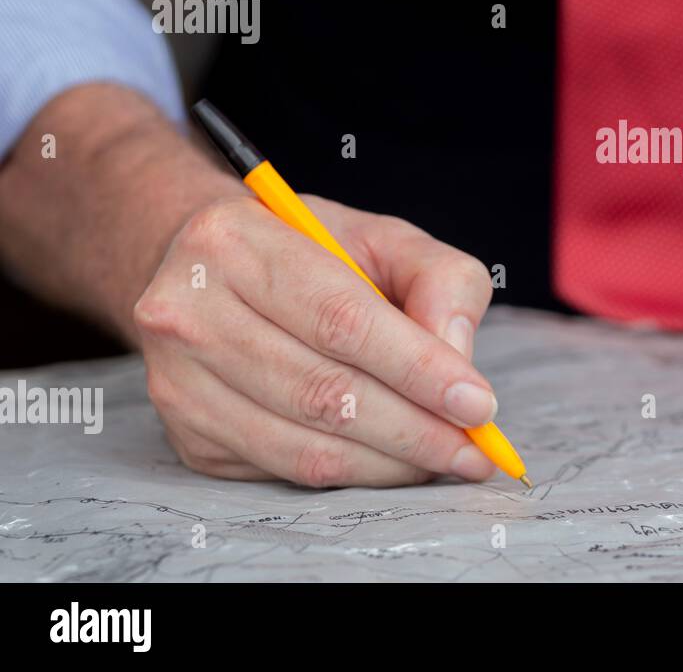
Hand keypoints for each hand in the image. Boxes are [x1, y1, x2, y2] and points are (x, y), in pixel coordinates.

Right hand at [134, 193, 500, 485]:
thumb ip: (439, 280)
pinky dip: (353, 473)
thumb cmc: (310, 251)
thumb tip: (457, 362)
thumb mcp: (383, 237)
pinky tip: (392, 459)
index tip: (477, 404)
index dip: (417, 368)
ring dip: (390, 463)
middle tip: (474, 449)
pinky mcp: (188, 434)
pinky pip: (286, 470)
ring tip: (446, 458)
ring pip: (305, 445)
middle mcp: (188, 311)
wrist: (211, 270)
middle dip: (416, 430)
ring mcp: (177, 381)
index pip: (342, 320)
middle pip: (324, 392)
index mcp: (238, 242)